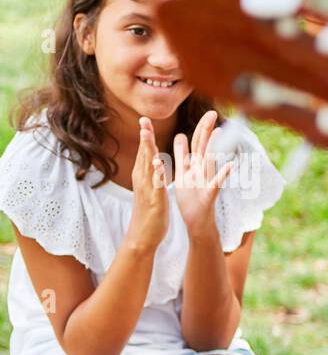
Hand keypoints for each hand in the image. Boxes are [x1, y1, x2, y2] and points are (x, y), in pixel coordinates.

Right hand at [126, 117, 168, 251]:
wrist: (143, 235)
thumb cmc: (149, 211)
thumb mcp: (150, 189)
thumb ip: (150, 175)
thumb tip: (151, 162)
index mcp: (144, 176)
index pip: (145, 152)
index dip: (146, 136)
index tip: (145, 119)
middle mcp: (143, 180)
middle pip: (144, 154)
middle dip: (145, 136)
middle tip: (144, 118)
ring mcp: (147, 189)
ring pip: (148, 166)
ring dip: (148, 150)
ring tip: (147, 134)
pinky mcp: (155, 200)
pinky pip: (156, 184)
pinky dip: (157, 173)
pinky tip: (158, 163)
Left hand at [174, 110, 234, 237]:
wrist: (197, 222)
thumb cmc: (191, 200)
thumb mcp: (184, 174)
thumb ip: (183, 156)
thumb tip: (181, 135)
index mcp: (194, 166)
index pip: (197, 143)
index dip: (201, 128)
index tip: (209, 113)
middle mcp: (202, 172)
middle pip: (204, 147)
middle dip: (207, 130)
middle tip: (213, 113)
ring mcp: (207, 182)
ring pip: (209, 162)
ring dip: (213, 147)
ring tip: (219, 132)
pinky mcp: (209, 195)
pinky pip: (216, 183)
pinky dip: (223, 174)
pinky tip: (229, 165)